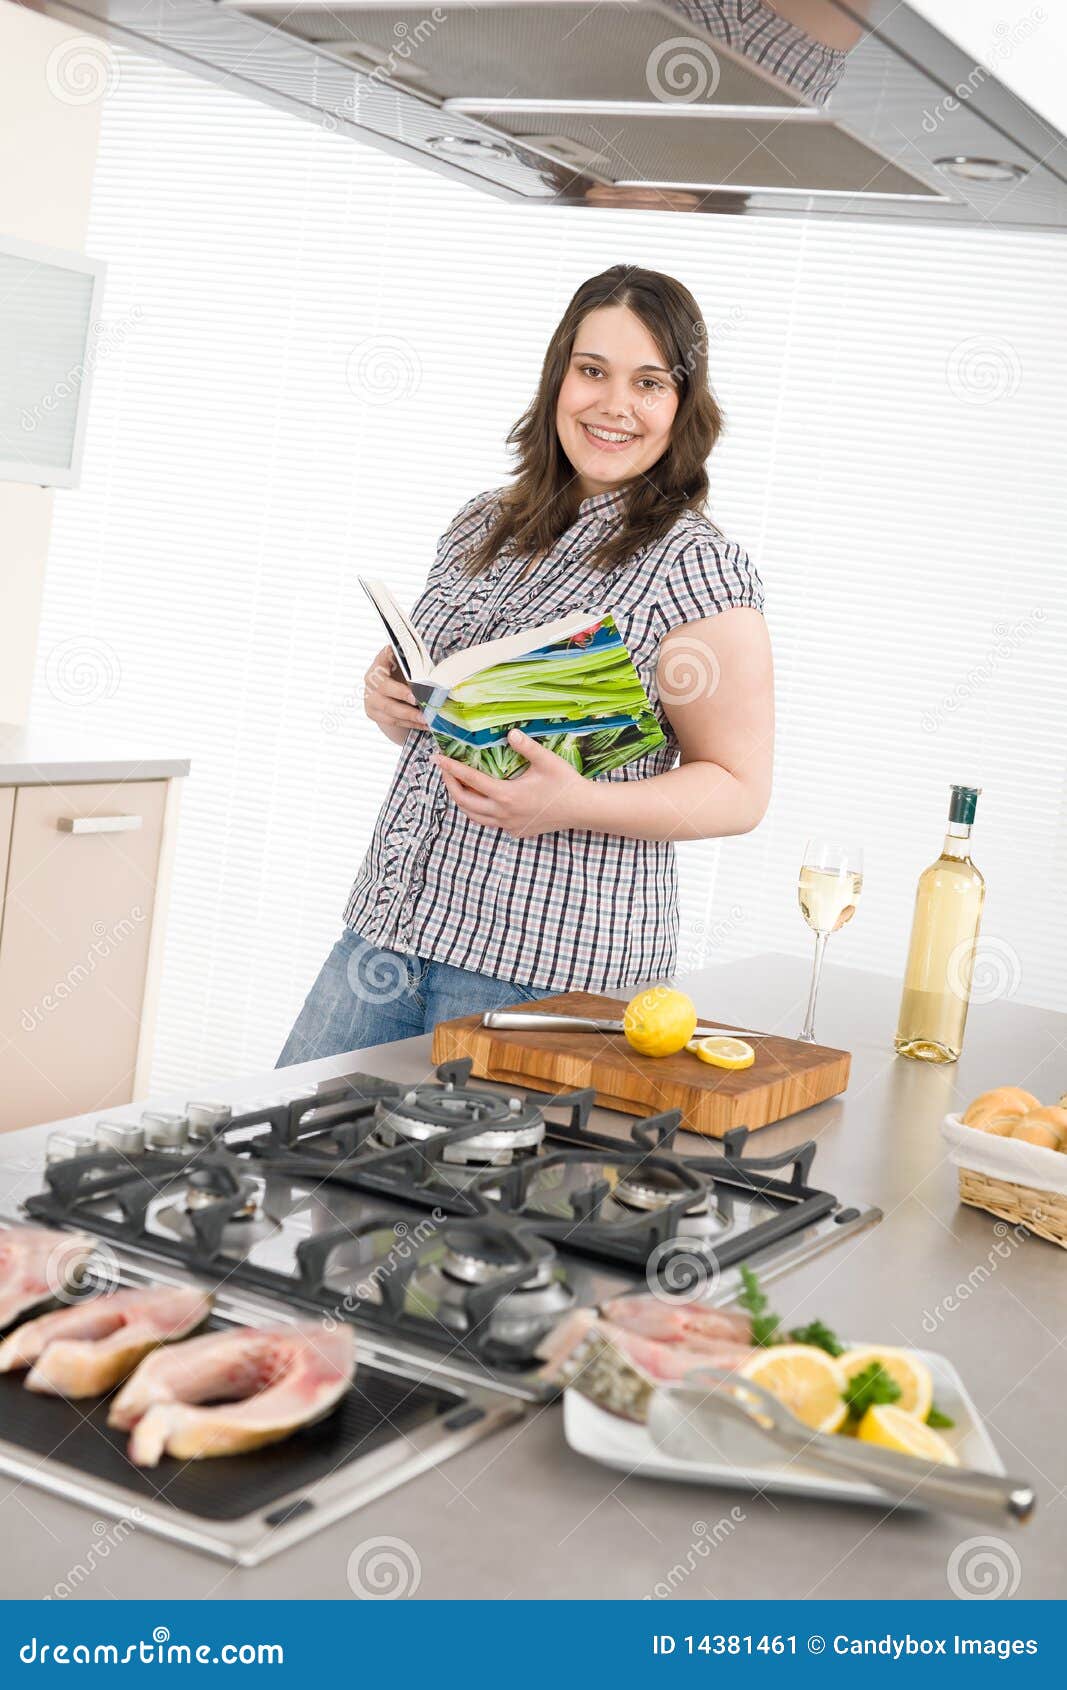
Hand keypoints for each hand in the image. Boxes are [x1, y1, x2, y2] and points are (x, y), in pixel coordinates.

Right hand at [363, 645, 427, 743]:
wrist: (387, 694)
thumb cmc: (400, 676)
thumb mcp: (404, 666)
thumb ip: (410, 662)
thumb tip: (426, 660)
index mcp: (379, 665)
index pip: (382, 658)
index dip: (388, 657)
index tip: (396, 654)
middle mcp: (371, 681)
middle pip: (384, 688)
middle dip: (401, 694)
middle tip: (417, 699)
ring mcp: (370, 699)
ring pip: (390, 709)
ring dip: (410, 715)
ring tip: (426, 718)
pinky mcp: (374, 714)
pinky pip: (394, 722)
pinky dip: (411, 724)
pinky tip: (424, 724)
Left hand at [432, 730, 585, 839]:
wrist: (583, 809)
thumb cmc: (565, 783)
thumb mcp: (547, 761)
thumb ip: (526, 746)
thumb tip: (509, 732)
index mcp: (507, 795)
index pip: (470, 780)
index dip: (451, 768)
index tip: (438, 758)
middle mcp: (503, 813)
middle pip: (464, 802)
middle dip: (450, 785)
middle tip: (444, 770)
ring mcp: (508, 825)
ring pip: (474, 816)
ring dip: (463, 801)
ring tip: (458, 784)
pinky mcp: (515, 831)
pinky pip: (489, 823)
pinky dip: (479, 811)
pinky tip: (482, 799)